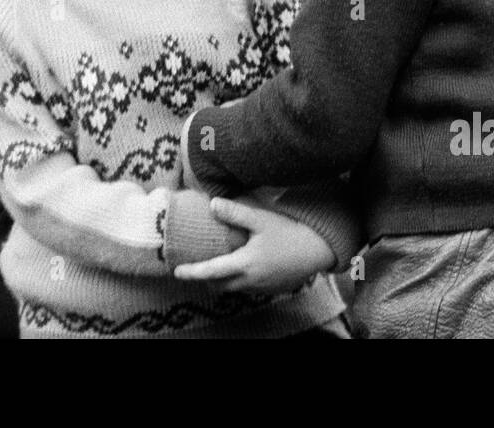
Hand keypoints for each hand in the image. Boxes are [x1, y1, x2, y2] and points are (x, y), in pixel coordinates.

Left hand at [173, 196, 335, 293]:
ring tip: (214, 267)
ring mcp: (261, 287)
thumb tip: (212, 204)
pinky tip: (240, 268)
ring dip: (221, 281)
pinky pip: (247, 289)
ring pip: (233, 288)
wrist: (318, 250)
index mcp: (245, 264)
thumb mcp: (261, 219)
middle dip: (204, 279)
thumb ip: (235, 212)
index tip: (176, 271)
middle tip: (193, 269)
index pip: (211, 272)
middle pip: (219, 285)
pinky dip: (237, 281)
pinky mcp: (271, 289)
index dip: (192, 273)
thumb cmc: (289, 233)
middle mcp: (250, 280)